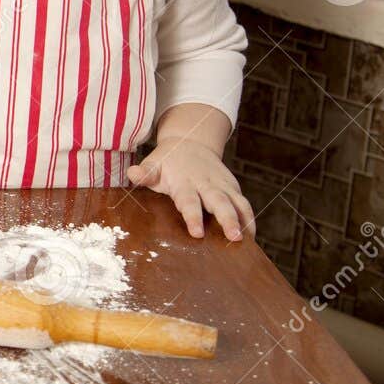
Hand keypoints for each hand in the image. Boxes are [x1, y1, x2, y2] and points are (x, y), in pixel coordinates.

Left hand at [128, 140, 254, 240]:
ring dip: (244, 221)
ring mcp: (223, 185)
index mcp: (185, 181)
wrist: (191, 142)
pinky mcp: (233, 188)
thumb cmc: (168, 160)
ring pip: (237, 203)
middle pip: (220, 203)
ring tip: (248, 241)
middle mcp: (207, 183)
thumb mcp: (154, 164)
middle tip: (234, 238)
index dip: (193, 216)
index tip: (197, 233)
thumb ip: (145, 172)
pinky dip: (250, 219)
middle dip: (228, 220)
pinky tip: (252, 236)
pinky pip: (244, 204)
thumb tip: (132, 173)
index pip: (189, 201)